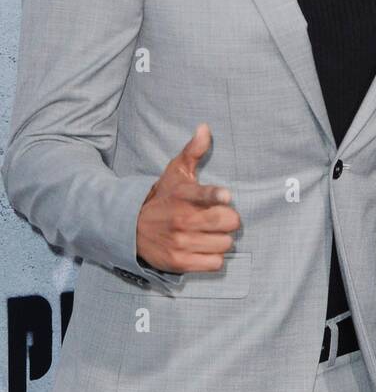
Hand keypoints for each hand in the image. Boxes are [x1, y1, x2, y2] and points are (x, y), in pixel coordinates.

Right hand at [135, 122, 240, 273]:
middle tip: (221, 217)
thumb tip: (205, 128)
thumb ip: (193, 151)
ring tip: (209, 233)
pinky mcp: (179, 262)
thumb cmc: (164, 197)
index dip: (216, 195)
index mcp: (183, 196)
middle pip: (228, 221)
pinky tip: (204, 248)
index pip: (203, 195)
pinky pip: (215, 263)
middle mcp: (182, 219)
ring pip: (225, 244)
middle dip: (229, 219)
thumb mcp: (175, 172)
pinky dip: (214, 258)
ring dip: (222, 239)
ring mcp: (180, 243)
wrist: (131, 228)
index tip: (226, 196)